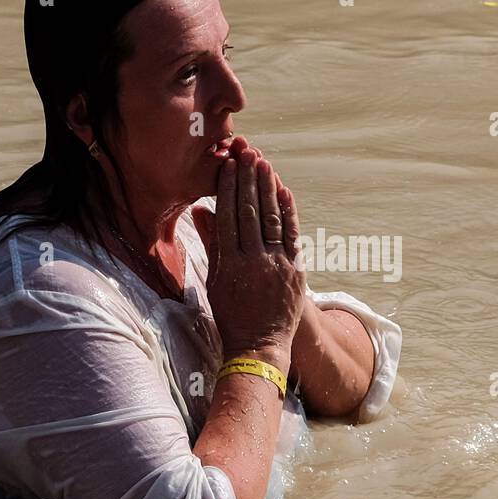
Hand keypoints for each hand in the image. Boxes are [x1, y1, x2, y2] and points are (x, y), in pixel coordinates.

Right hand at [191, 146, 304, 371]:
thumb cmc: (231, 313)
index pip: (228, 216)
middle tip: (247, 153)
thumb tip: (200, 210)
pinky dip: (289, 212)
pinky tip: (285, 191)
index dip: (228, 188)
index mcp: (230, 263)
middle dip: (249, 179)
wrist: (260, 345)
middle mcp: (254, 261)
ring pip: (272, 219)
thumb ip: (211, 244)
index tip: (228, 165)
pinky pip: (292, 235)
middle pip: (251, 212)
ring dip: (268, 188)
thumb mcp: (214, 280)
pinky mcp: (296, 271)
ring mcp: (277, 265)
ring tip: (264, 164)